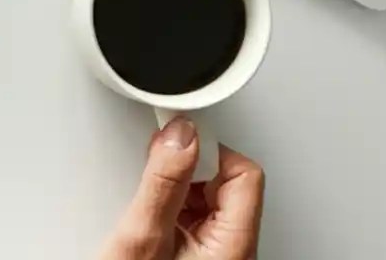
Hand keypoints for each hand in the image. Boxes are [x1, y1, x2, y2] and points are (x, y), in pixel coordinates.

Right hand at [100, 117, 264, 259]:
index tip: (174, 139)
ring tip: (148, 199)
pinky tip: (149, 215)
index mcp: (234, 246)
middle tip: (157, 167)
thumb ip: (164, 183)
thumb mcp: (142, 237)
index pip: (243, 174)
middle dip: (189, 168)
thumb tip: (181, 137)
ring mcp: (217, 255)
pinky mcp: (196, 257)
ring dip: (177, 186)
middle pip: (228, 183)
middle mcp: (233, 251)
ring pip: (209, 198)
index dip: (207, 151)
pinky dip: (171, 205)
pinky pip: (194, 216)